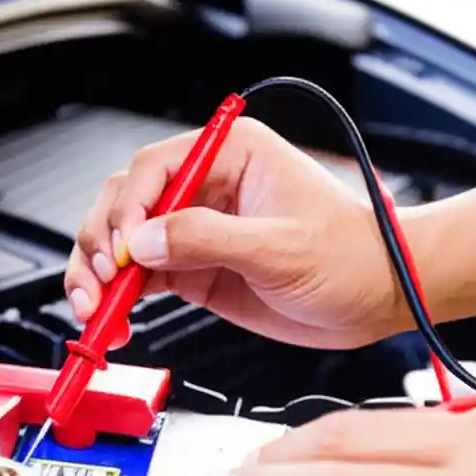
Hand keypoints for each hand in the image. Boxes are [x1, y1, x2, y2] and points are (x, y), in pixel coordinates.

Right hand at [64, 117, 407, 349]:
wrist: (379, 298)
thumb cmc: (354, 256)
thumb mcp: (282, 246)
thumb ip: (208, 240)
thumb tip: (142, 242)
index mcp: (231, 155)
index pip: (155, 168)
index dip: (129, 209)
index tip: (122, 250)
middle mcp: (205, 188)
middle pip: (126, 203)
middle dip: (101, 243)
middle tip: (101, 284)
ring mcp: (195, 231)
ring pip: (123, 243)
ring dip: (99, 275)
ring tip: (96, 311)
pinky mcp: (193, 270)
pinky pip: (140, 278)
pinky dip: (118, 300)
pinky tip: (113, 320)